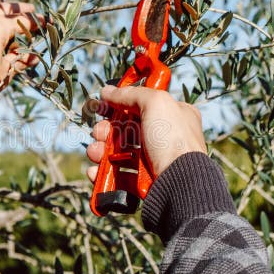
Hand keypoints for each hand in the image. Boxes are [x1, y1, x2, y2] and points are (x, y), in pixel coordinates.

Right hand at [86, 86, 206, 181]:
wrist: (179, 182)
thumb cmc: (172, 139)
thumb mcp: (155, 103)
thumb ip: (131, 94)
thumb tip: (108, 91)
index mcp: (175, 114)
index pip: (144, 103)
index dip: (122, 102)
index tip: (104, 103)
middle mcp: (166, 137)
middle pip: (127, 128)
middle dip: (106, 130)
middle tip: (97, 132)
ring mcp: (155, 160)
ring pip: (120, 152)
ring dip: (101, 150)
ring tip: (94, 153)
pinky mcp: (144, 181)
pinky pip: (119, 175)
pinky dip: (105, 173)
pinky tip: (96, 171)